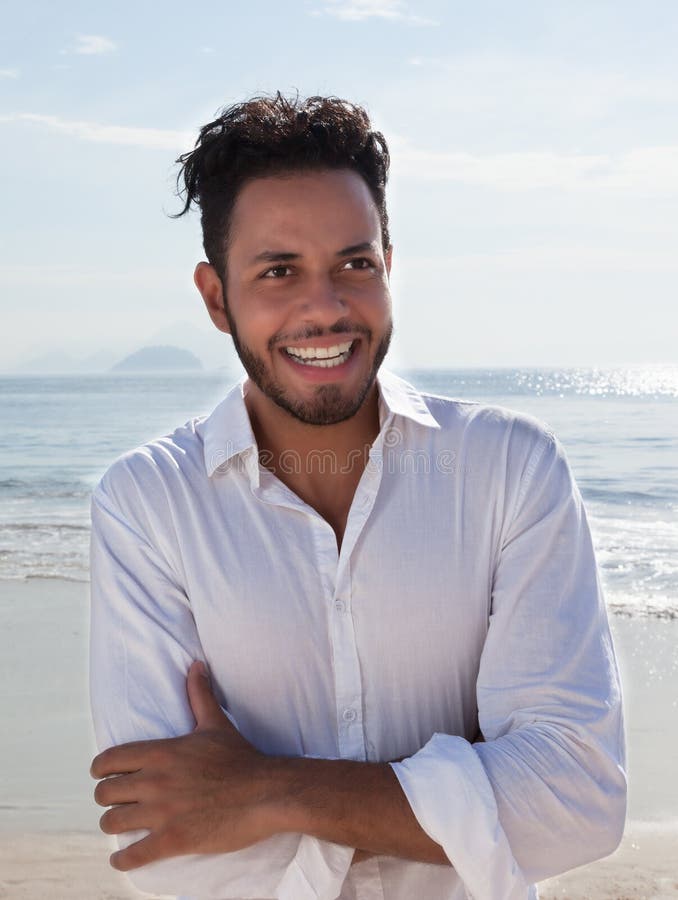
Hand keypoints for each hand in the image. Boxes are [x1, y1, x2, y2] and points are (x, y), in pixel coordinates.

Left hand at [91, 661, 278, 870]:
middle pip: (105, 792)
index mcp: (162, 752)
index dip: (99, 769)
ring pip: (113, 822)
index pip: (110, 759)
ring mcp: (163, 812)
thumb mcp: (216, 723)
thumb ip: (199, 694)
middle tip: (115, 801)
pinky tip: (121, 859)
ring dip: (113, 826)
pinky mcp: (173, 840)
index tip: (101, 775)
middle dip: (106, 798)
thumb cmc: (241, 757)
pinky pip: (133, 855)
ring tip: (119, 826)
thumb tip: (196, 664)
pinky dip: (123, 860)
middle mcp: (156, 781)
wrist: (266, 792)